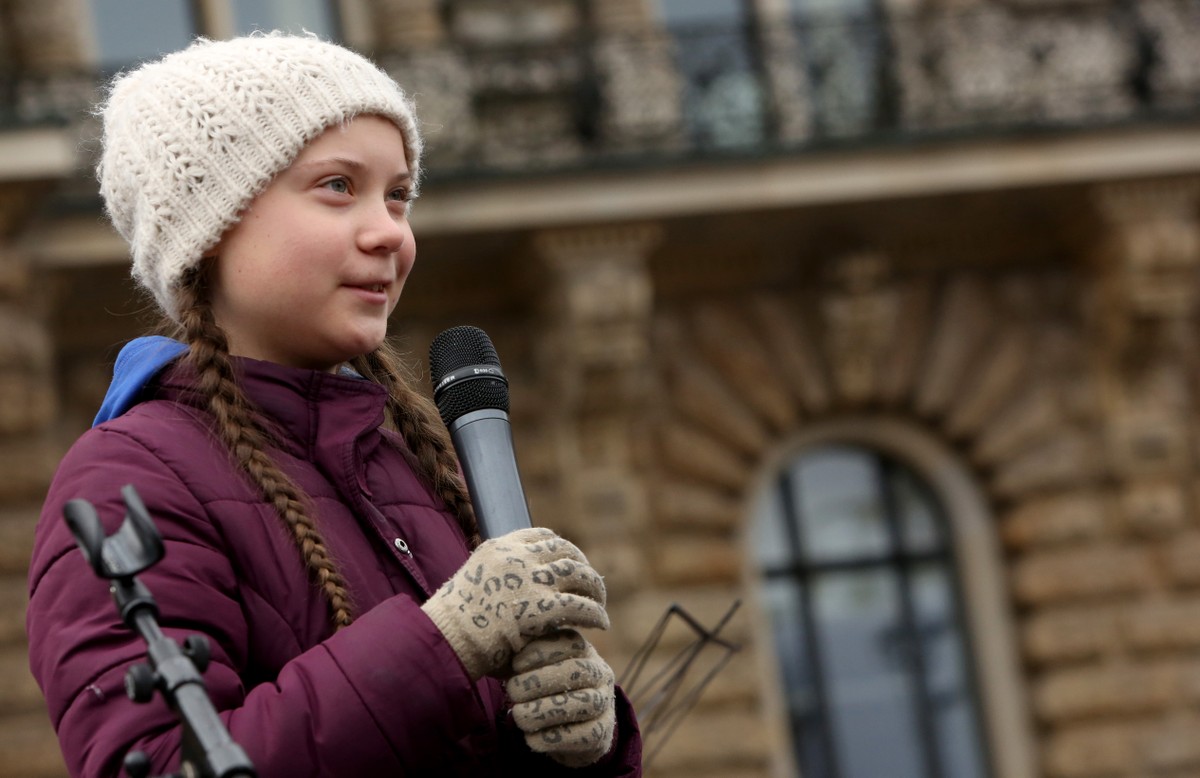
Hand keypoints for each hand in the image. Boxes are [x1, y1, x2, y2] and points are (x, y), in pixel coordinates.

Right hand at [422, 528, 608, 679]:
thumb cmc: (454, 625)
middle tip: (592, 584)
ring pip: (578, 574)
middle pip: (565, 550)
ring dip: (595, 588)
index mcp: (499, 548)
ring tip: (600, 602)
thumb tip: (513, 588)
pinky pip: (580, 606)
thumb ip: (496, 579)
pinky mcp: (540, 609)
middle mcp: (517, 558)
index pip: (541, 535)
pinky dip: (595, 613)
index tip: (570, 562)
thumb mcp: (474, 586)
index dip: (561, 548)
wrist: (443, 642)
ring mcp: (530, 581)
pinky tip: (601, 624)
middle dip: (583, 565)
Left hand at [506, 629, 616, 767]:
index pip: (570, 643)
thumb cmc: (548, 690)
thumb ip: (527, 656)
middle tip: (513, 692)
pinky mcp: (602, 734)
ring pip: (584, 703)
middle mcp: (601, 674)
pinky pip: (583, 736)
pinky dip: (554, 737)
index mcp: (585, 651)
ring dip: (546, 710)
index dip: (541, 651)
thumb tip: (502, 649)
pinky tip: (531, 737)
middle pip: (577, 671)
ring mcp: (606, 704)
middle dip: (540, 681)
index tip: (516, 664)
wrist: (572, 730)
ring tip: (519, 715)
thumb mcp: (539, 668)